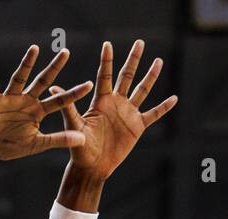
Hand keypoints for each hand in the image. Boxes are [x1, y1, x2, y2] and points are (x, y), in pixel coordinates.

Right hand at [0, 46, 91, 160]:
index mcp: (37, 111)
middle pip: (42, 81)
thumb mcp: (36, 144)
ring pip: (19, 78)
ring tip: (35, 48)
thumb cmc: (9, 146)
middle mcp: (25, 100)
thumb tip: (83, 140)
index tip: (90, 85)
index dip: (73, 94)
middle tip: (66, 52)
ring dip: (26, 64)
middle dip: (54, 67)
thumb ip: (58, 140)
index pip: (59, 101)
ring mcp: (9, 99)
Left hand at [47, 40, 176, 179]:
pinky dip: (163, 107)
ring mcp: (128, 113)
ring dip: (150, 76)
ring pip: (142, 90)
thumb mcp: (73, 126)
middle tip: (140, 42)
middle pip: (127, 76)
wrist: (92, 166)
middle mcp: (115, 103)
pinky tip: (174, 98)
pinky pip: (153, 114)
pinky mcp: (137, 126)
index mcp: (100, 101)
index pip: (105, 76)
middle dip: (133, 60)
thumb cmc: (79, 148)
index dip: (107, 60)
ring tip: (158, 61)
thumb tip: (53, 88)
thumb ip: (68, 107)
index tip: (108, 44)